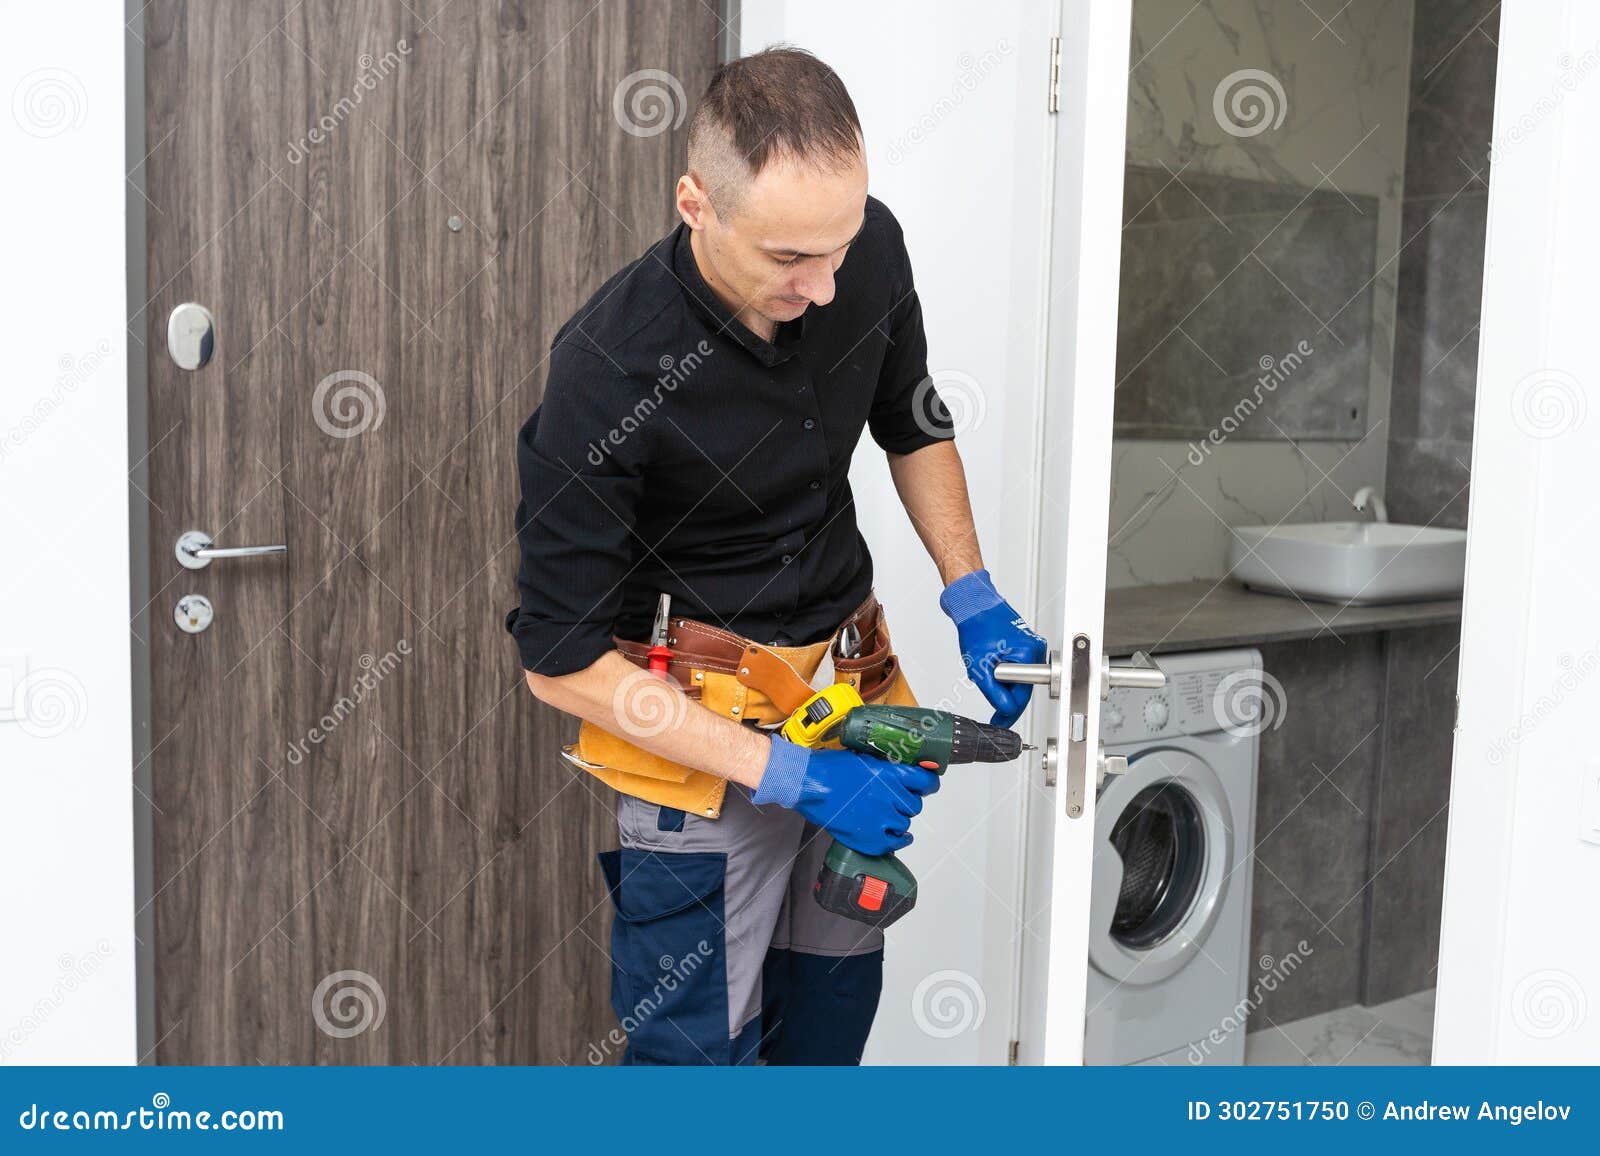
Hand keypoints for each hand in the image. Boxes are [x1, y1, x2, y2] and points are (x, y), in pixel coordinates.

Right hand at [753, 737, 940, 855]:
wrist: (808, 784)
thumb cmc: (830, 768)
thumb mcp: (864, 758)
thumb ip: (885, 767)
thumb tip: (899, 771)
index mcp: (891, 774)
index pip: (926, 782)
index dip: (929, 785)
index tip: (927, 786)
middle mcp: (891, 797)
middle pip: (915, 805)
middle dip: (907, 803)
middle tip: (895, 800)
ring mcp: (881, 819)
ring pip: (905, 823)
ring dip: (898, 820)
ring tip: (886, 816)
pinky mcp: (870, 838)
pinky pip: (895, 842)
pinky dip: (897, 840)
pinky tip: (895, 835)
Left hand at [940, 569, 1047, 727]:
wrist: (974, 605)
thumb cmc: (977, 626)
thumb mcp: (980, 666)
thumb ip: (994, 692)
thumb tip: (1005, 709)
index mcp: (1027, 654)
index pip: (1022, 695)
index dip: (1009, 712)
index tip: (1000, 723)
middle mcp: (1035, 650)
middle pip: (1023, 687)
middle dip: (1005, 695)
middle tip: (991, 705)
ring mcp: (1032, 647)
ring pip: (1019, 679)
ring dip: (1003, 683)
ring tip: (985, 671)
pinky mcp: (1026, 645)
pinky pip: (1018, 668)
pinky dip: (1004, 673)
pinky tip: (992, 664)